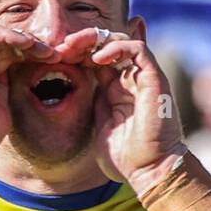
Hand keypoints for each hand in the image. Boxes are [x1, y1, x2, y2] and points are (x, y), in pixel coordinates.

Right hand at [0, 27, 53, 156]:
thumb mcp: (1, 106)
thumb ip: (7, 87)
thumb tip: (24, 72)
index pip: (10, 56)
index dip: (32, 57)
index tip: (55, 62)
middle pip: (7, 45)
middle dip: (33, 48)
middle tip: (55, 55)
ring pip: (0, 37)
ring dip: (25, 41)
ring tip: (46, 51)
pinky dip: (9, 36)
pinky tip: (28, 43)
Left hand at [62, 28, 183, 192]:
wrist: (149, 171)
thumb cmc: (126, 158)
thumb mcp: (100, 125)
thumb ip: (95, 102)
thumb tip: (82, 82)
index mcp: (117, 90)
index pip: (97, 58)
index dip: (77, 53)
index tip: (56, 58)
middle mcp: (131, 80)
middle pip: (107, 44)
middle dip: (82, 41)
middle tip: (61, 47)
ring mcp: (143, 78)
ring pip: (122, 40)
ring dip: (96, 39)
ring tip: (75, 47)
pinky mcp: (154, 79)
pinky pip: (138, 50)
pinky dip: (117, 47)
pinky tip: (97, 58)